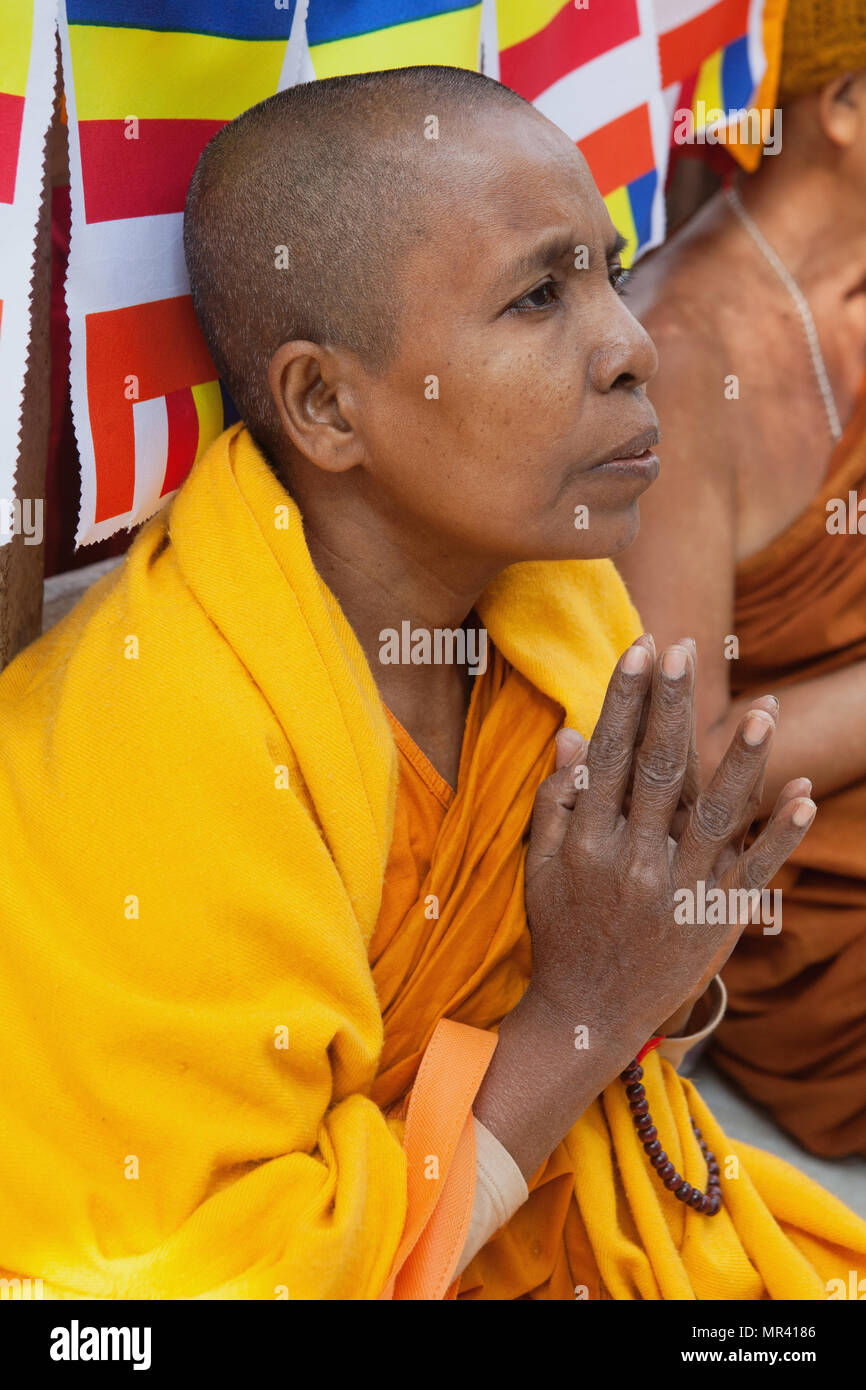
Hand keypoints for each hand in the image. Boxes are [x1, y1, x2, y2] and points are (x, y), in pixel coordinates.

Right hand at [523, 635, 815, 1042]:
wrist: (588, 1014)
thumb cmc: (561, 930)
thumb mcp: (540, 866)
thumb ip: (553, 801)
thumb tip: (571, 735)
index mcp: (587, 842)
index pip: (610, 755)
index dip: (625, 700)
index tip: (640, 650)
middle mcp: (633, 862)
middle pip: (659, 770)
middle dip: (672, 705)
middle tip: (685, 650)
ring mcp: (678, 891)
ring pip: (716, 816)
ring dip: (743, 761)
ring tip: (765, 710)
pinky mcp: (715, 920)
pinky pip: (754, 871)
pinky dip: (781, 835)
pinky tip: (805, 793)